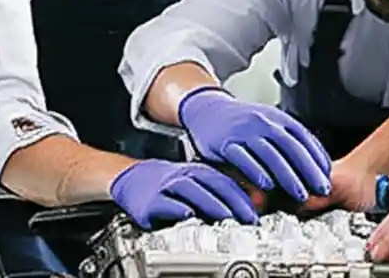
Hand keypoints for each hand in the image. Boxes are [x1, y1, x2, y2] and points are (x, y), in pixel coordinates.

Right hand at [109, 159, 259, 229]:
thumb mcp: (197, 183)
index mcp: (197, 171)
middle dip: (232, 202)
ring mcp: (166, 187)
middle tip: (248, 218)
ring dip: (210, 204)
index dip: (242, 195)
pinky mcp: (150, 201)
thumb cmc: (169, 184)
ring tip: (226, 217)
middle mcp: (183, 176)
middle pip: (211, 185)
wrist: (131, 179)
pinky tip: (188, 214)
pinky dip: (177, 208)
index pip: (224, 181)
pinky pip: (165, 204)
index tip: (257, 211)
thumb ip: (223, 191)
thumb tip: (256, 201)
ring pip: (191, 192)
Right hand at [178, 87, 331, 201]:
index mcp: (276, 117)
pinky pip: (242, 157)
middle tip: (321, 189)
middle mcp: (261, 121)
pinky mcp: (224, 142)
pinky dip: (256, 171)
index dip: (318, 158)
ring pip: (269, 153)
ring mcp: (242, 131)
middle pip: (290, 146)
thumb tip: (318, 163)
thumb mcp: (269, 123)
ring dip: (287, 175)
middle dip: (308, 169)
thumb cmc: (242, 123)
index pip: (303, 137)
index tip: (328, 176)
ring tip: (300, 194)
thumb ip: (290, 139)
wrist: (206, 110)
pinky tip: (267, 185)